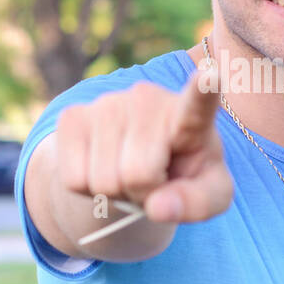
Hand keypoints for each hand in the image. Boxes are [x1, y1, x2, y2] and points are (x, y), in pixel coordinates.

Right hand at [55, 65, 232, 224]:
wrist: (138, 166)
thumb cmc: (183, 176)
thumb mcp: (209, 195)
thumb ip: (198, 203)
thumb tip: (159, 207)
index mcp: (193, 119)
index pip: (197, 105)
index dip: (202, 91)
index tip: (210, 75)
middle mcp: (149, 101)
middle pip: (138, 174)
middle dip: (142, 192)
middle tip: (151, 181)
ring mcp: (108, 104)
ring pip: (104, 181)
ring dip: (116, 192)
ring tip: (128, 173)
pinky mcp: (73, 117)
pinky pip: (74, 180)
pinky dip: (88, 190)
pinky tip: (102, 168)